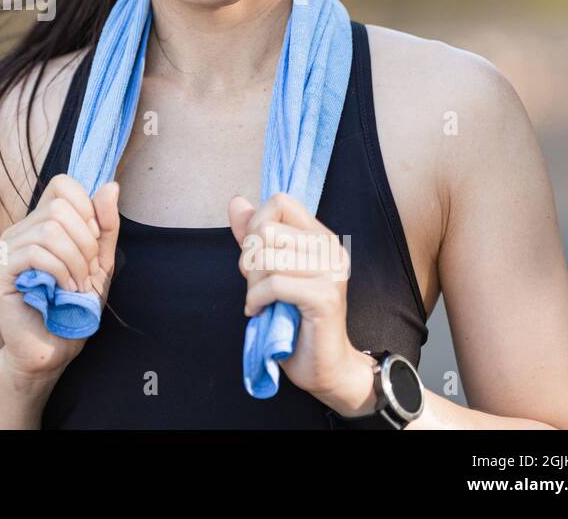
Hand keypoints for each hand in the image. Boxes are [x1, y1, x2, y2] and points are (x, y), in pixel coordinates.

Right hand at [0, 175, 120, 380]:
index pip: (62, 185)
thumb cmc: (73, 307)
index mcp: (39, 223)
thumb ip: (105, 225)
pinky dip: (60, 272)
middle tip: (88, 274)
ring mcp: (4, 250)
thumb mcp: (100, 262)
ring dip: (76, 262)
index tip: (94, 242)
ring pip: (49, 231)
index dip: (86, 207)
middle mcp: (18, 231)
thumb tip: (110, 185)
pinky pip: (35, 254)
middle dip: (86, 243)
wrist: (53, 350)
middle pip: (59, 208)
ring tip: (77, 287)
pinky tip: (64, 291)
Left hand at [228, 191, 367, 408]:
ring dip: (252, 284)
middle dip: (249, 259)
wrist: (324, 366)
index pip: (280, 201)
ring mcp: (331, 271)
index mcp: (320, 236)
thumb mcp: (268, 269)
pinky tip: (260, 312)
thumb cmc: (295, 319)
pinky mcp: (325, 297)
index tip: (255, 255)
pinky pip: (273, 284)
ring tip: (260, 300)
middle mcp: (330, 248)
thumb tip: (236, 201)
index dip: (255, 225)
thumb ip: (253, 235)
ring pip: (266, 257)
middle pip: (266, 229)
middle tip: (256, 285)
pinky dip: (257, 300)